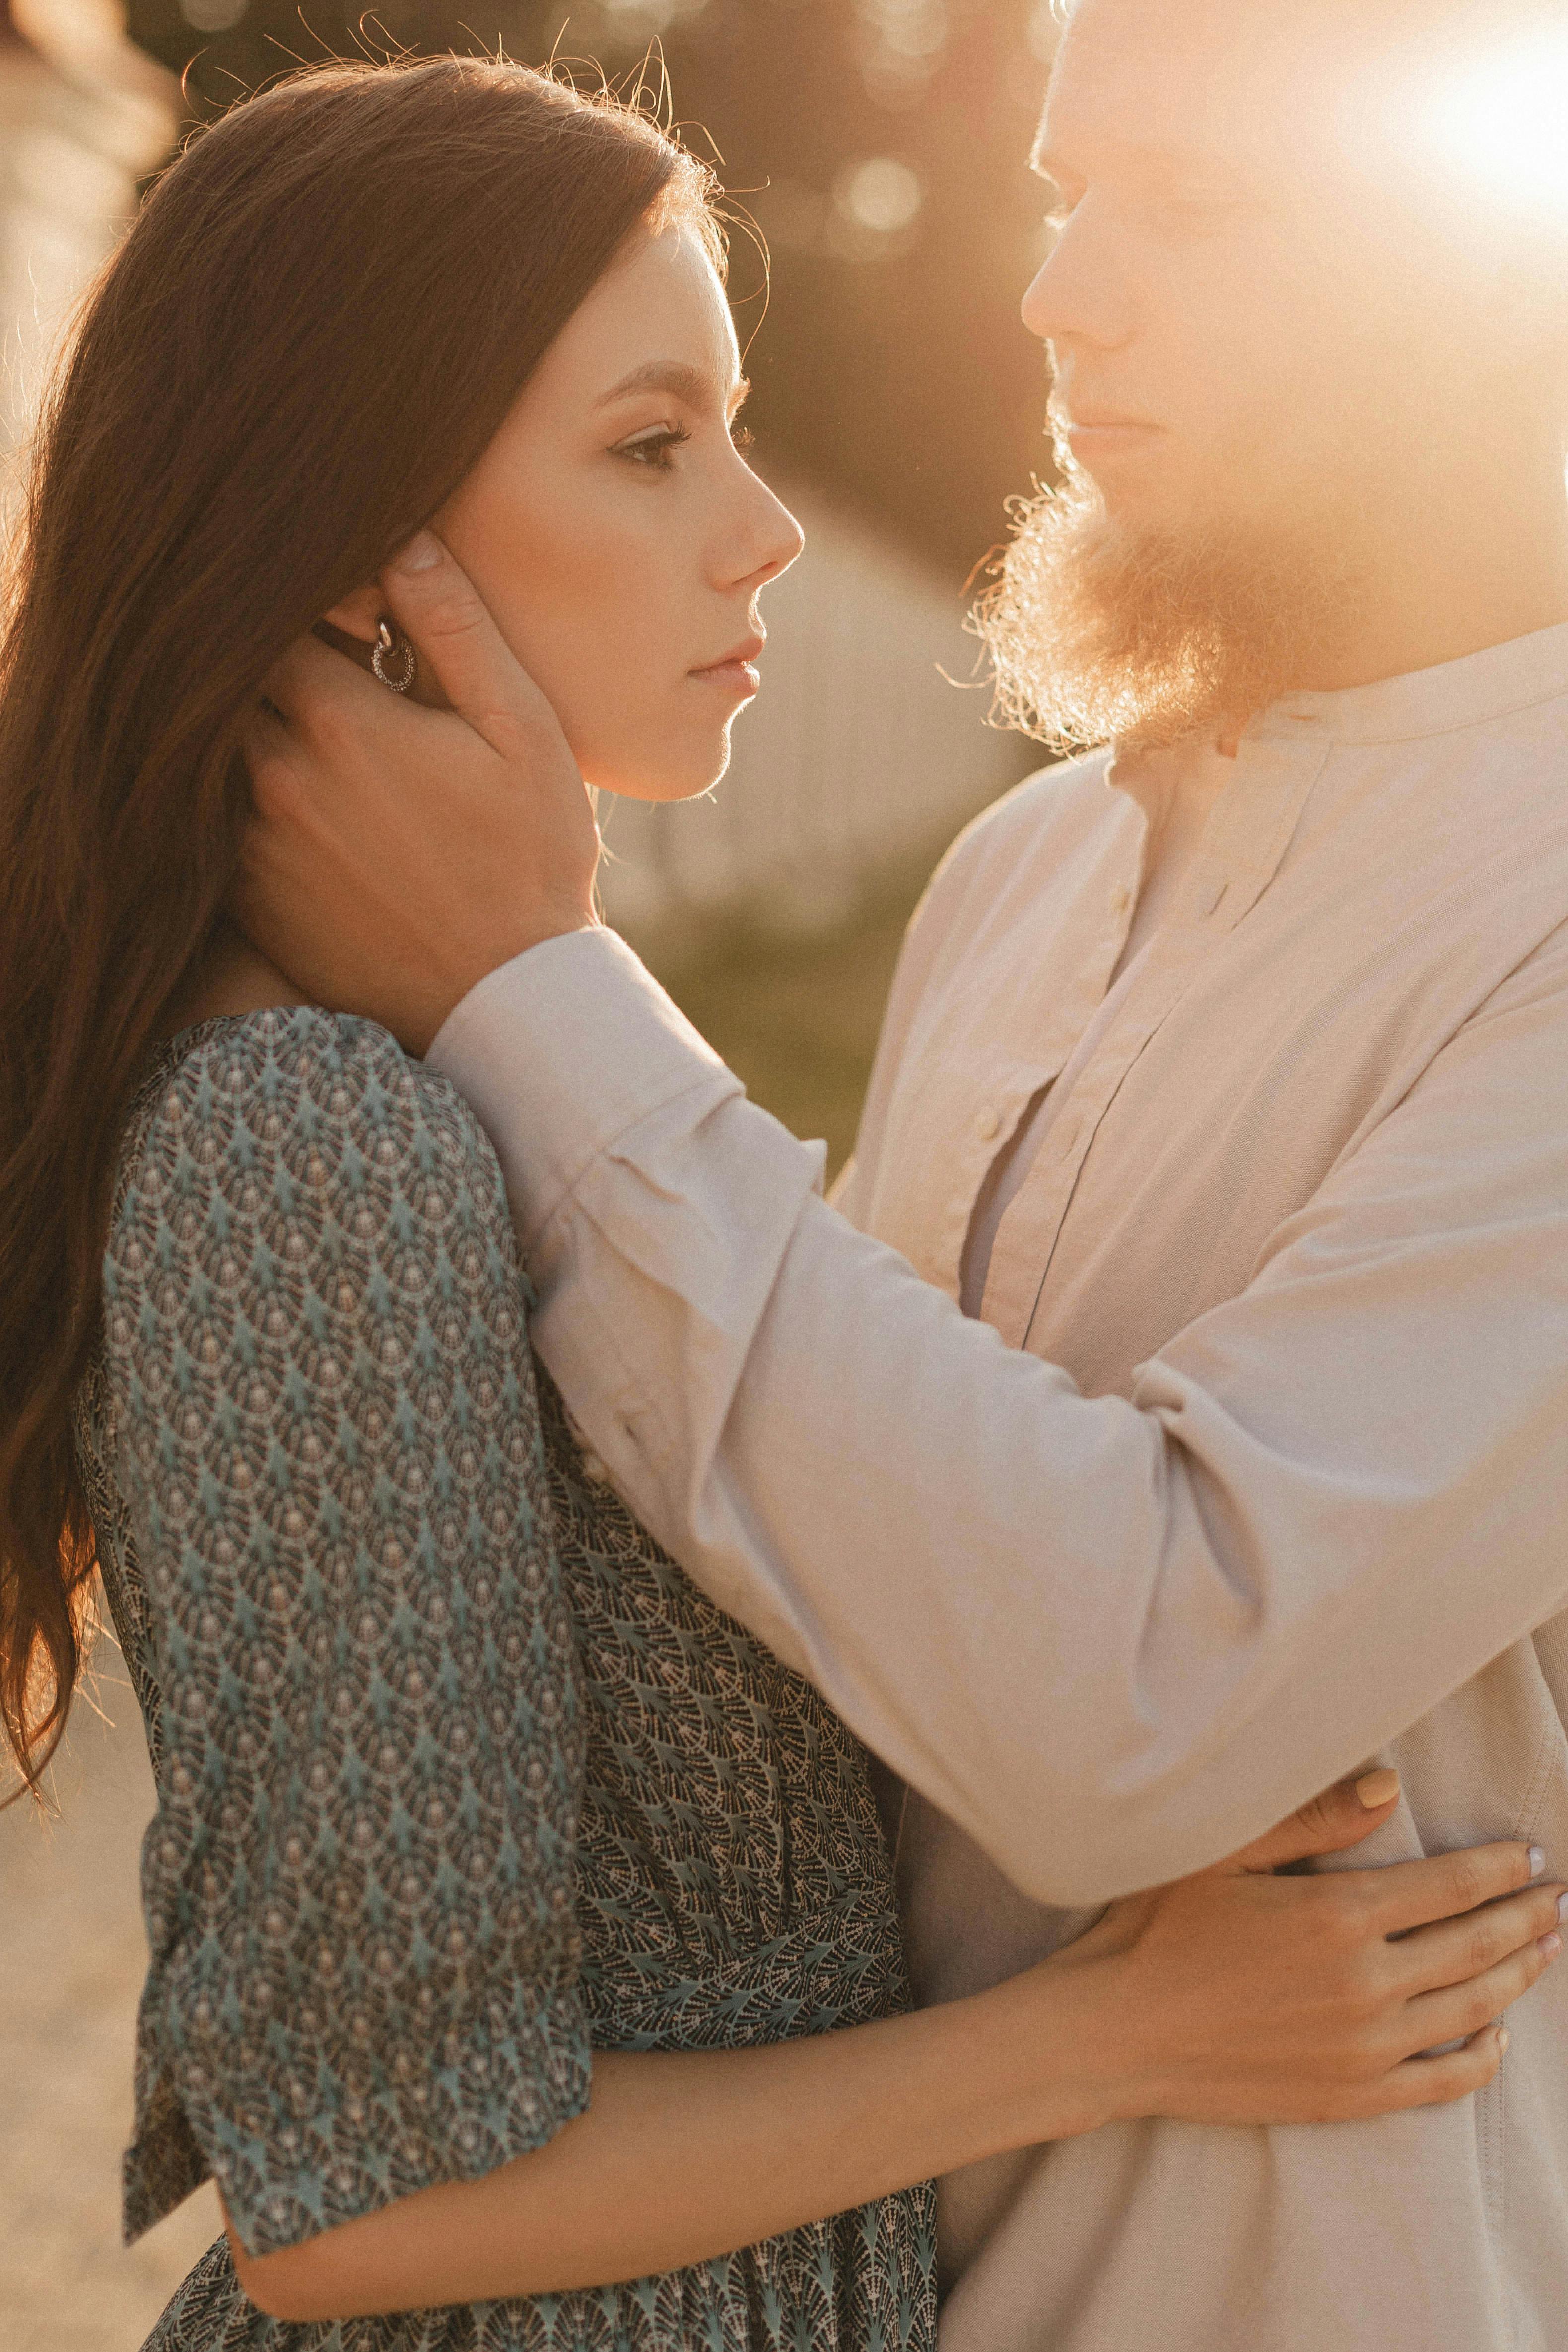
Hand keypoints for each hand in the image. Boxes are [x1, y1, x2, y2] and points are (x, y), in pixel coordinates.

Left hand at [235, 533, 598, 1055]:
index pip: (270, 616)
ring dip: (252, 728)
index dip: (302, 604)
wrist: (502, 999)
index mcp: (338, 721)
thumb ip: (456, 628)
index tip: (348, 621)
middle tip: (330, 673)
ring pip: (214, 749)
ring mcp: (252, 844)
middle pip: (229, 679)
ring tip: (321, 743)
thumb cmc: (528, 858)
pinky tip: (310, 808)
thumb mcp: (521, 730)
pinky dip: (245, 800)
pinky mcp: (248, 900)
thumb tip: (403, 537)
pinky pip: (215, 822)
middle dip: (268, 661)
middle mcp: (274, 777)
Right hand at [1050, 1772, 1562, 2127]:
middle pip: (1476, 1945)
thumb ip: (1313, 1819)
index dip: (1500, 1868)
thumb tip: (1389, 1786)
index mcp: (1338, 1914)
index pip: (1451, 1885)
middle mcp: (1366, 1983)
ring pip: (1472, 2009)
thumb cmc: (1157, 1927)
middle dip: (1528, 1918)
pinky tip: (1498, 2037)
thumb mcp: (1225, 1852)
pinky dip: (1482, 2056)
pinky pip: (1443, 2080)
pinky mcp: (1350, 2094)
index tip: (1532, 1855)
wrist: (1115, 2031)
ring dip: (1519, 1976)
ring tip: (1547, 1950)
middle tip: (1561, 1899)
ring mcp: (1364, 2046)